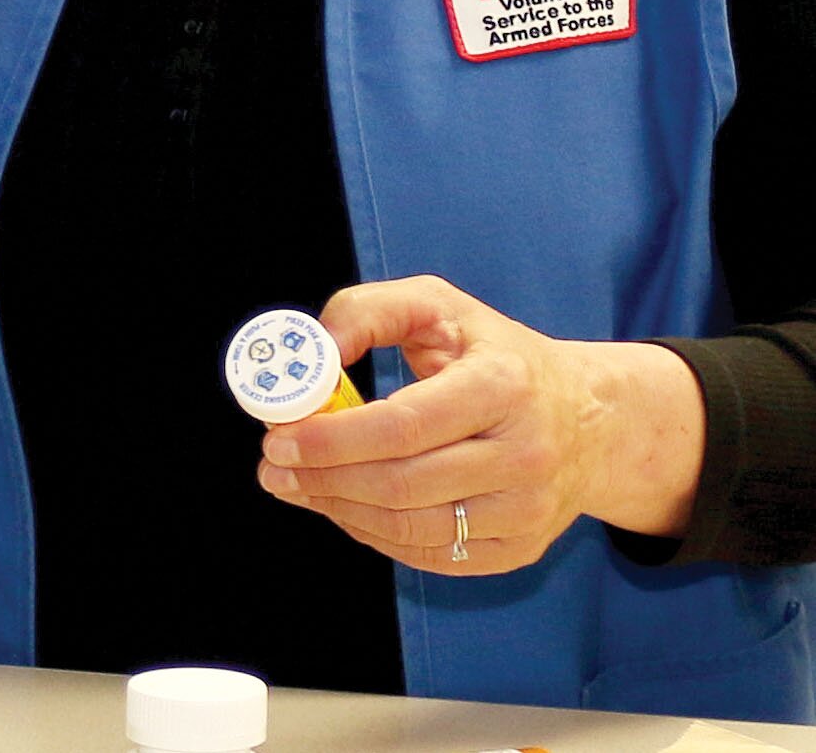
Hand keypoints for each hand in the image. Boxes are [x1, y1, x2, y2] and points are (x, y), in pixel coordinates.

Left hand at [255, 275, 705, 575]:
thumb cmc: (495, 354)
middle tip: (273, 467)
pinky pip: (434, 556)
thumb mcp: (437, 306)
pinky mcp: (521, 548)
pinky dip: (377, 536)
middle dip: (324, 479)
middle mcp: (525, 454)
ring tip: (296, 487)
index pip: (405, 425)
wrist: (588, 418)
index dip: (333, 438)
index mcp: (503, 386)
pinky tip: (344, 508)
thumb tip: (315, 348)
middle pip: (404, 485)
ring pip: (415, 529)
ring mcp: (528, 510)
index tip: (279, 437)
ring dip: (341, 512)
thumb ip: (367, 311)